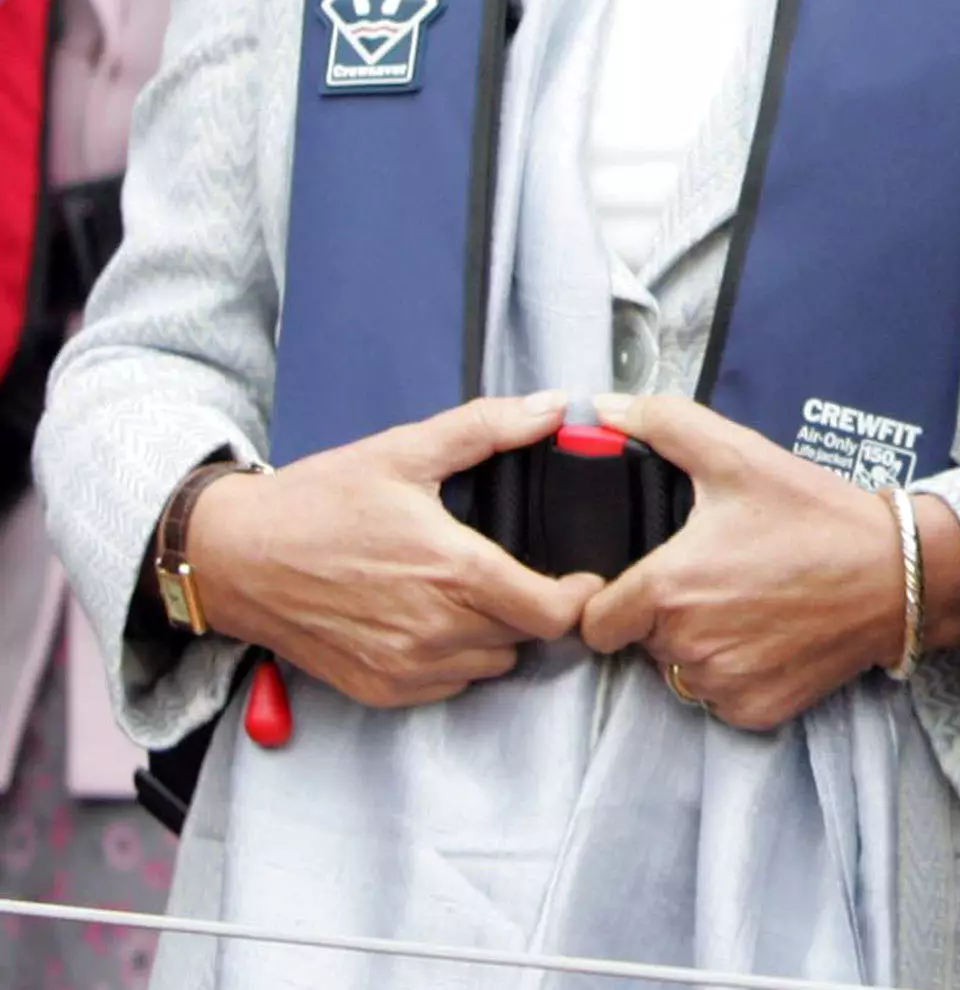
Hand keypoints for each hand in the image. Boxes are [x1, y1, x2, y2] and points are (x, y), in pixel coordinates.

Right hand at [182, 392, 601, 709]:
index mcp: (453, 572)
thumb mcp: (407, 450)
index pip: (551, 612)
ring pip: (491, 664)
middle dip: (538, 605)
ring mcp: (405, 668)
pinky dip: (459, 658)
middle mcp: (435, 631)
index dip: (580, 596)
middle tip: (528, 569)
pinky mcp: (379, 689)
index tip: (583, 575)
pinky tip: (440, 617)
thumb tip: (553, 407)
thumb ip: (489, 427)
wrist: (238, 557)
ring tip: (479, 589)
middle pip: (527, 637)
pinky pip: (449, 686)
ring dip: (499, 633)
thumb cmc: (319, 502)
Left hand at [579, 394, 959, 731]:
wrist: (892, 573)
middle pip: (641, 642)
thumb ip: (665, 425)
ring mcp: (721, 686)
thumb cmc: (813, 514)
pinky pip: (719, 696)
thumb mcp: (740, 455)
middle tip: (714, 574)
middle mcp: (686, 648)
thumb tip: (607, 409)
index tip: (642, 580)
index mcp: (669, 589)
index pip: (594, 623)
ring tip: (744, 599)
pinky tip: (767, 632)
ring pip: (680, 670)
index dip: (610, 600)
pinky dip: (735, 670)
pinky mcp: (753, 711)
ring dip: (698, 643)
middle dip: (664, 613)